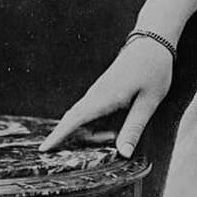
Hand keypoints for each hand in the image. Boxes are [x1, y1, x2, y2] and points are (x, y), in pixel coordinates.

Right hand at [38, 37, 173, 157]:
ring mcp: (98, 92)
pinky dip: (99, 124)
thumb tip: (123, 153)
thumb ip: (134, 128)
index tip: (43, 149)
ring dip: (97, 132)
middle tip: (114, 139)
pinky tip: (116, 125)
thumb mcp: (149, 102)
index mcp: (104, 97)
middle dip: (88, 140)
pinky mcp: (103, 91)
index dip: (59, 135)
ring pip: (85, 119)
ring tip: (119, 130)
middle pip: (78, 123)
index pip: (75, 120)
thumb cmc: (154, 70)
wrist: (153, 43)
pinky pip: (93, 113)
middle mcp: (96, 94)